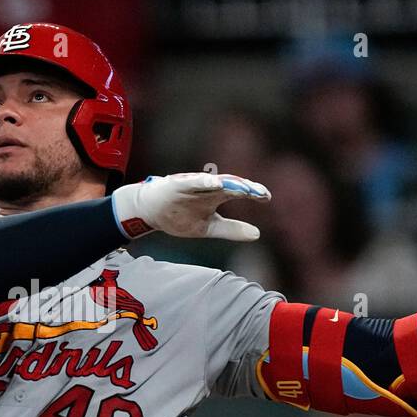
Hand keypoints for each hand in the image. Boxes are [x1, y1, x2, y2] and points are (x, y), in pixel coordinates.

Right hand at [111, 172, 269, 241]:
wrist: (150, 211)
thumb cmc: (180, 216)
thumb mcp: (209, 227)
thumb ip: (231, 230)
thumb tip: (257, 234)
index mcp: (216, 196)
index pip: (239, 192)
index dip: (253, 193)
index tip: (266, 197)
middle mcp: (207, 187)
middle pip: (230, 185)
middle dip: (245, 188)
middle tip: (260, 193)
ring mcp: (192, 185)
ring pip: (213, 181)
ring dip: (228, 183)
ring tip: (244, 188)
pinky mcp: (177, 185)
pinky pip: (191, 182)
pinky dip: (203, 181)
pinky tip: (215, 183)